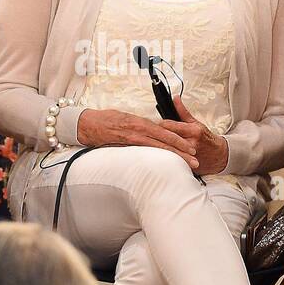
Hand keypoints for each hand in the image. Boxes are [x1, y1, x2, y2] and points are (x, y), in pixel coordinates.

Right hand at [76, 108, 198, 169]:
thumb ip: (138, 128)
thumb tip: (149, 135)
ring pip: (159, 146)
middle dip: (182, 150)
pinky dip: (157, 157)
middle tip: (196, 159)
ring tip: (188, 163)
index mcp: (141, 122)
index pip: (165, 131)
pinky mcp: (126, 142)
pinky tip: (166, 164)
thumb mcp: (125, 120)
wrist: (87, 123)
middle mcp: (140, 127)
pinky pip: (145, 150)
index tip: (191, 147)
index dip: (179, 139)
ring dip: (175, 155)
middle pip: (166, 139)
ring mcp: (134, 136)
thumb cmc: (105, 121)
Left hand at [159, 96, 228, 175]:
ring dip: (159, 145)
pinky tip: (161, 153)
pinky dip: (165, 155)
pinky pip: (170, 159)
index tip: (155, 124)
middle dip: (157, 135)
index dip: (159, 124)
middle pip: (165, 138)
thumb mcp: (195, 122)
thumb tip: (175, 98)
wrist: (217, 155)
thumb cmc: (206, 138)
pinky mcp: (185, 163)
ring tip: (155, 142)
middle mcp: (190, 143)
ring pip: (166, 149)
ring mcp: (187, 156)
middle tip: (152, 133)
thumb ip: (182, 111)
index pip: (169, 126)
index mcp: (192, 131)